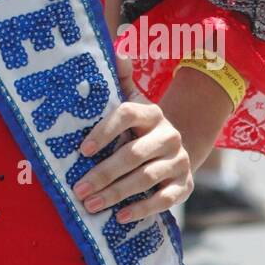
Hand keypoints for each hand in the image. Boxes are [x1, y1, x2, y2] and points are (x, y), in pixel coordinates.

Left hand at [70, 87, 193, 224]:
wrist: (175, 149)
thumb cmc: (140, 127)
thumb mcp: (133, 101)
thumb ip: (121, 78)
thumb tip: (116, 48)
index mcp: (152, 112)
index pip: (127, 115)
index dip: (104, 131)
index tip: (83, 150)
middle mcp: (169, 135)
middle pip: (133, 154)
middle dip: (103, 173)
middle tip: (79, 188)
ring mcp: (178, 161)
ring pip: (146, 178)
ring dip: (117, 193)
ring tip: (91, 204)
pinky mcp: (185, 185)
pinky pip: (165, 199)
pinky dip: (142, 209)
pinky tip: (120, 217)